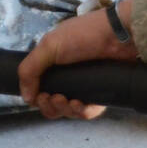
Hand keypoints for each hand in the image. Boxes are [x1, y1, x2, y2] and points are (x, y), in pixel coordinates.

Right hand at [17, 0, 139, 119]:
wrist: (120, 35)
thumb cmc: (83, 36)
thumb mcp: (50, 46)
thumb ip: (30, 70)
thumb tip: (25, 98)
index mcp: (53, 65)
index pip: (39, 88)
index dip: (37, 97)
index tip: (40, 95)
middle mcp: (67, 77)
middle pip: (52, 103)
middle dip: (49, 106)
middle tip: (54, 98)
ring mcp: (85, 86)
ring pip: (69, 110)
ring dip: (65, 110)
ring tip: (68, 101)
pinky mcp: (102, 94)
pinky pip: (89, 111)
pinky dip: (82, 112)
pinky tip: (80, 105)